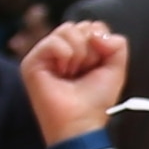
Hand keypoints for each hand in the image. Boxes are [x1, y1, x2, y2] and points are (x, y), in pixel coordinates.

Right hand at [21, 18, 127, 134]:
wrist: (81, 123)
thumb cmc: (95, 101)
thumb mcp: (116, 68)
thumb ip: (116, 43)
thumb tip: (94, 32)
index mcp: (78, 50)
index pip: (93, 27)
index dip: (101, 45)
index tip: (96, 67)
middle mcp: (60, 50)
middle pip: (81, 26)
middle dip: (91, 50)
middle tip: (83, 72)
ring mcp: (45, 55)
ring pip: (67, 29)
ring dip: (79, 54)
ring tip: (72, 73)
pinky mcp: (32, 62)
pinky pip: (53, 42)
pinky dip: (65, 55)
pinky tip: (62, 73)